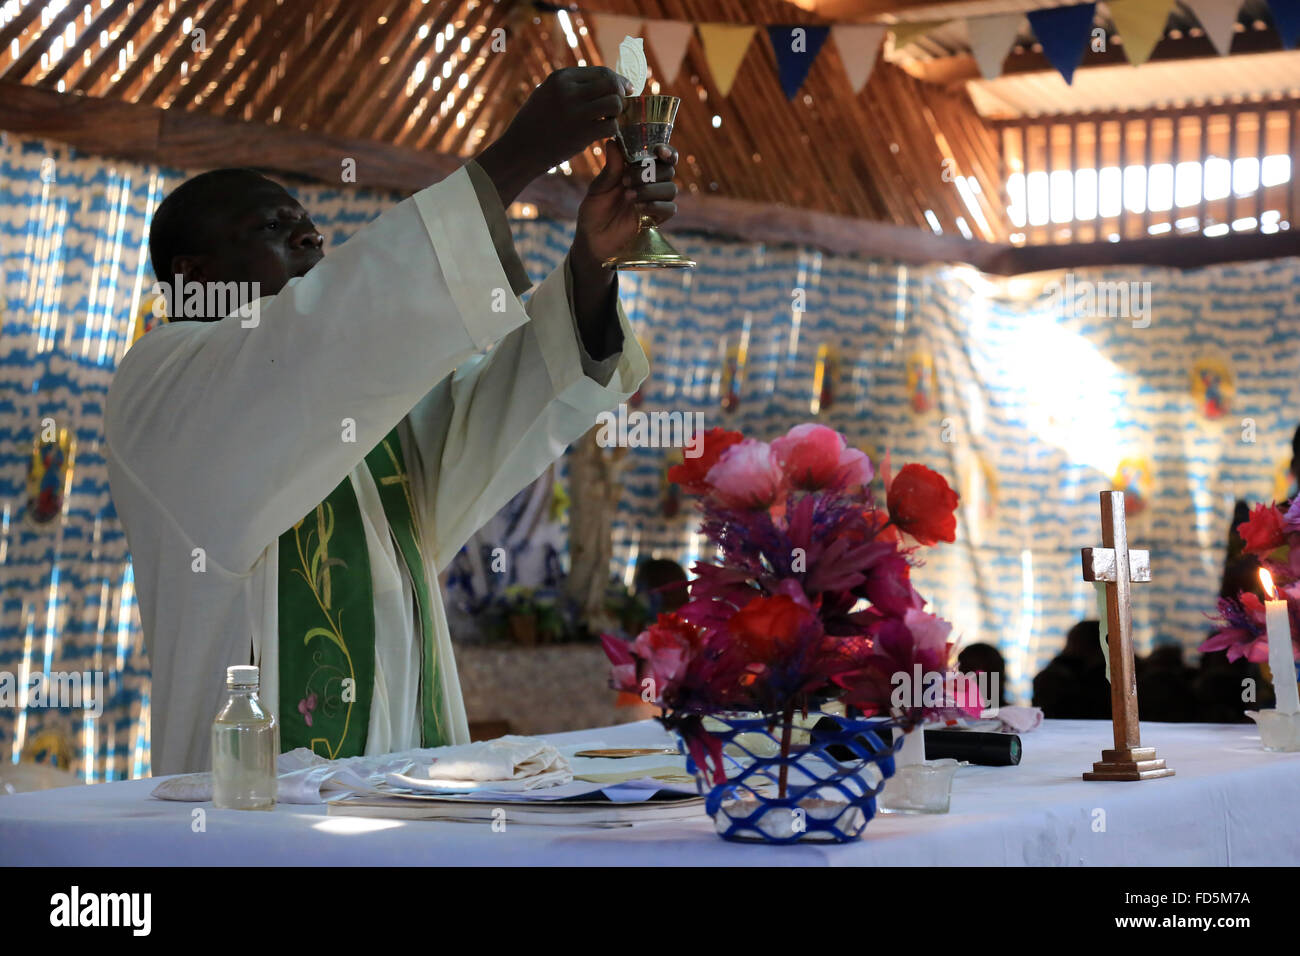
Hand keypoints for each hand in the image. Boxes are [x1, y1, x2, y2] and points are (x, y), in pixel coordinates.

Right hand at [476, 67, 631, 206]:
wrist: (520, 150)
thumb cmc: (535, 122)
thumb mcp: (547, 93)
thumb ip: (572, 85)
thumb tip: (606, 80)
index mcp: (561, 78)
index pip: (602, 72)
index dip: (618, 81)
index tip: (625, 89)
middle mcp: (569, 91)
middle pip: (612, 85)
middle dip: (620, 95)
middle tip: (620, 107)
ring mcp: (575, 112)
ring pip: (614, 103)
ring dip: (616, 113)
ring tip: (607, 120)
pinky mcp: (581, 134)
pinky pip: (611, 126)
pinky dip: (612, 130)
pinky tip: (603, 134)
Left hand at [573, 141, 678, 268]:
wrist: (592, 240)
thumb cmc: (594, 212)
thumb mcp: (598, 189)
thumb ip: (610, 169)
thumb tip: (613, 142)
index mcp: (637, 169)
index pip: (662, 155)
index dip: (666, 150)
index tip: (658, 151)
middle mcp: (650, 183)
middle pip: (668, 169)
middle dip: (650, 172)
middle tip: (626, 180)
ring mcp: (654, 201)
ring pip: (670, 188)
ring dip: (650, 189)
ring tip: (629, 196)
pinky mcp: (656, 219)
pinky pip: (669, 209)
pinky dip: (655, 206)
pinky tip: (638, 208)